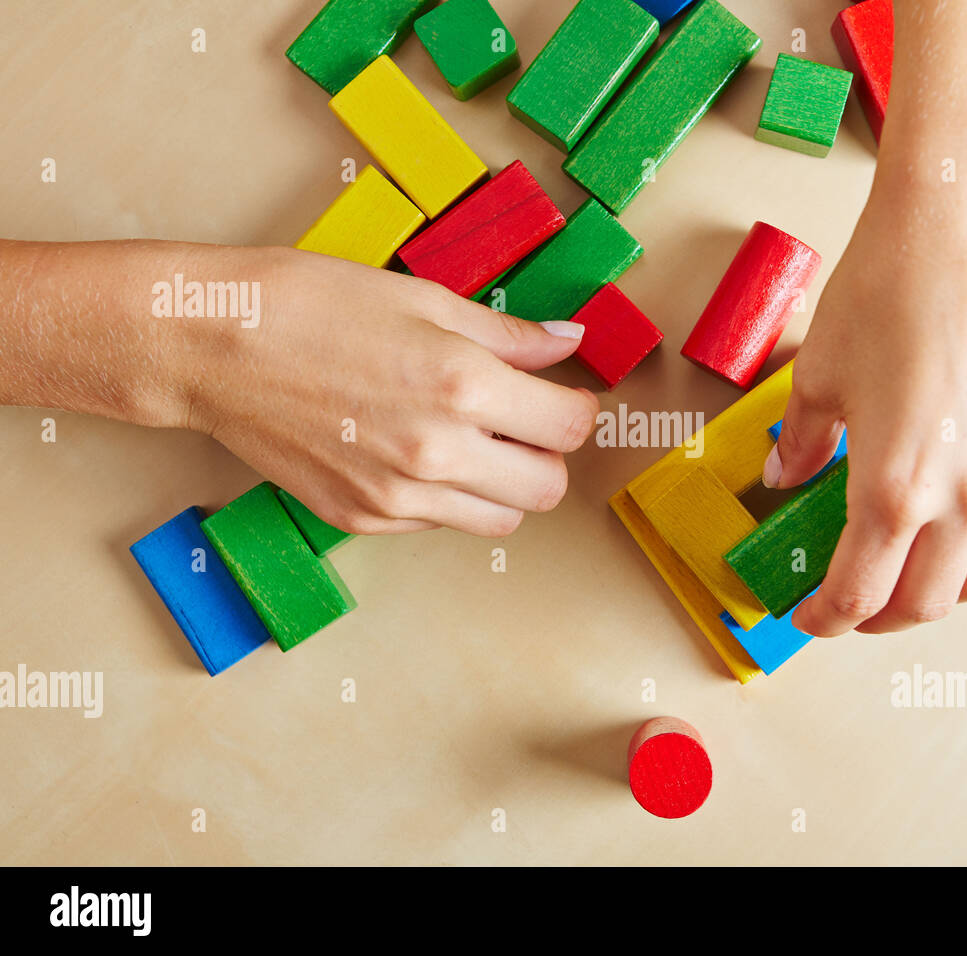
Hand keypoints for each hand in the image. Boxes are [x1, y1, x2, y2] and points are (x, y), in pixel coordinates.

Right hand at [184, 246, 597, 536]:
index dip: (578, 408)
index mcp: (462, 389)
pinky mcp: (362, 519)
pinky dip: (449, 496)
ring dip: (505, 483)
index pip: (569, 428)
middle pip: (546, 489)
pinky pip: (439, 524)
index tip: (564, 394)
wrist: (210, 345)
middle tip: (523, 418)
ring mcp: (397, 498)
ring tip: (472, 437)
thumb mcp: (424, 300)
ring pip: (500, 520)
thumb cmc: (310, 305)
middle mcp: (437, 455)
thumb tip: (566, 347)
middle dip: (548, 453)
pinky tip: (417, 450)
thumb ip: (508, 336)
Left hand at [767, 175, 966, 636]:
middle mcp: (966, 494)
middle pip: (925, 604)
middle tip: (855, 602)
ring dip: (946, 592)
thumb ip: (804, 441)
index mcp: (893, 486)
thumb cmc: (888, 284)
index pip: (859, 593)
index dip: (827, 620)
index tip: (810, 618)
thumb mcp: (820, 372)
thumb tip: (788, 477)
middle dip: (880, 617)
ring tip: (917, 570)